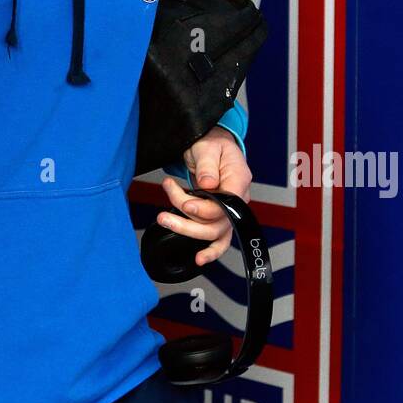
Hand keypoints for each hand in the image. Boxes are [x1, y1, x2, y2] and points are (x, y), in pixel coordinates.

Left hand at [158, 127, 252, 266]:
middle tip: (164, 215)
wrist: (211, 145)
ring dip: (187, 230)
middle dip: (188, 222)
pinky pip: (219, 238)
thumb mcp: (207, 146)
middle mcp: (238, 198)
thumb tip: (208, 184)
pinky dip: (210, 251)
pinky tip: (199, 259)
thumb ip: (208, 164)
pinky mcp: (220, 216)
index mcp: (239, 178)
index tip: (184, 204)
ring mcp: (230, 209)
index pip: (225, 203)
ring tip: (164, 219)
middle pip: (217, 222)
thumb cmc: (211, 143)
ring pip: (213, 232)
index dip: (204, 208)